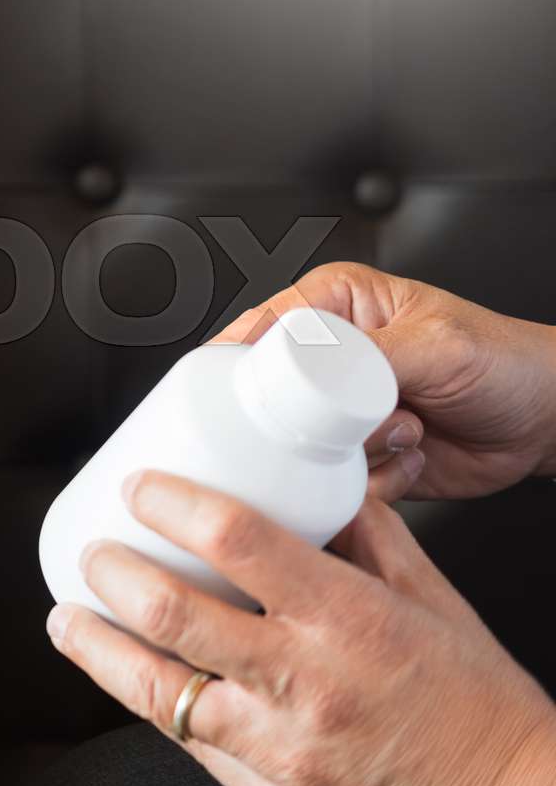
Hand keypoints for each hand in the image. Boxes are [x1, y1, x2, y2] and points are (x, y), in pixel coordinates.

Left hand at [48, 472, 555, 785]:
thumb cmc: (474, 703)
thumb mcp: (428, 598)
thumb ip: (362, 533)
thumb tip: (311, 476)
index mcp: (347, 618)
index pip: (236, 540)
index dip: (170, 504)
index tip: (139, 488)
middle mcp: (304, 680)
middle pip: (171, 613)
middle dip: (111, 572)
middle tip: (92, 550)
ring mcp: (277, 744)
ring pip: (154, 689)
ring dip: (95, 647)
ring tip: (67, 616)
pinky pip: (184, 738)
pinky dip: (144, 700)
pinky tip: (122, 673)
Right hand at [213, 262, 555, 500]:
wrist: (545, 422)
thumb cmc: (504, 363)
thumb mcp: (436, 345)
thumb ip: (367, 355)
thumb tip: (310, 372)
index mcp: (330, 305)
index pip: (260, 329)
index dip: (258, 366)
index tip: (286, 394)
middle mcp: (324, 358)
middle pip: (270, 396)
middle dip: (316, 420)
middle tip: (363, 418)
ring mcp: (333, 411)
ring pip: (297, 446)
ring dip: (354, 452)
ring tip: (405, 431)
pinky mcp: (349, 456)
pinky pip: (328, 481)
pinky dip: (371, 480)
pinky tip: (408, 456)